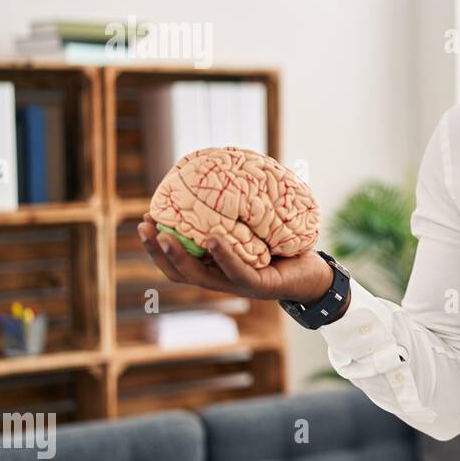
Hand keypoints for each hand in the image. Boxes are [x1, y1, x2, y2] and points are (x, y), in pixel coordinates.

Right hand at [137, 213, 332, 303]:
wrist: (315, 273)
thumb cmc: (282, 247)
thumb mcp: (253, 227)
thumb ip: (233, 213)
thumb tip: (216, 175)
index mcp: (215, 267)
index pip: (178, 261)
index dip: (157, 245)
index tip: (144, 220)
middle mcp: (221, 279)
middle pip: (180, 272)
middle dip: (158, 251)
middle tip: (144, 226)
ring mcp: (239, 285)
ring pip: (200, 277)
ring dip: (179, 257)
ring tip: (165, 237)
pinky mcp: (259, 285)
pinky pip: (237, 271)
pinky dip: (222, 256)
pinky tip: (212, 239)